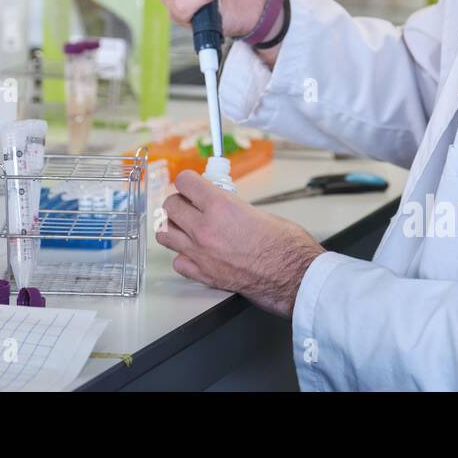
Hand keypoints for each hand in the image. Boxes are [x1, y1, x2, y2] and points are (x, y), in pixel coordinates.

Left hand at [156, 170, 324, 317]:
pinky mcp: (203, 274)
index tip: (192, 184)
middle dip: (180, 201)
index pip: (184, 182)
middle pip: (170, 206)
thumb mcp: (257, 211)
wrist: (292, 276)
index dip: (188, 181)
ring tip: (187, 226)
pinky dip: (183, 256)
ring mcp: (200, 253)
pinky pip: (178, 262)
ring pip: (164, 233)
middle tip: (190, 204)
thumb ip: (230, 205)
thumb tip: (219, 202)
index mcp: (219, 206)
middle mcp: (204, 229)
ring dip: (174, 227)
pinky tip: (195, 252)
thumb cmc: (285, 246)